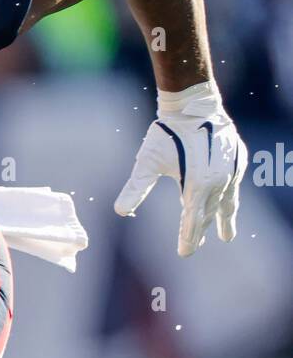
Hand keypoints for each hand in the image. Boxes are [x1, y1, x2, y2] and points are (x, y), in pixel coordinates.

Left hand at [114, 87, 247, 256]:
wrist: (193, 104)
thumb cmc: (167, 133)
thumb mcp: (147, 161)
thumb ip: (136, 187)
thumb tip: (119, 211)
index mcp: (196, 186)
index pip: (192, 220)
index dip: (188, 238)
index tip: (184, 253)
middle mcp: (218, 181)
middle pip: (209, 214)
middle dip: (201, 231)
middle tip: (194, 246)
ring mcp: (231, 171)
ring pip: (226, 201)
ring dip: (224, 219)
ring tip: (227, 236)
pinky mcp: (237, 160)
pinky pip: (233, 185)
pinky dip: (229, 197)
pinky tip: (226, 203)